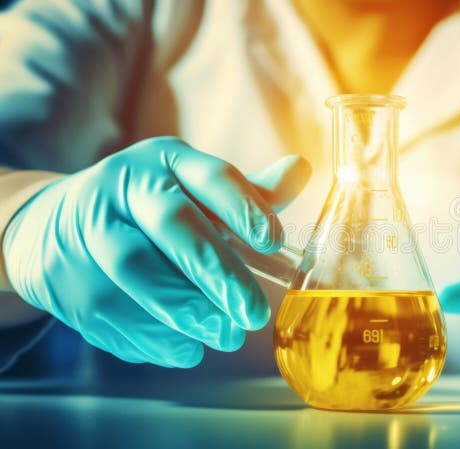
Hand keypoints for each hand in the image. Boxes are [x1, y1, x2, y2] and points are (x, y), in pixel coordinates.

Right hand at [2, 137, 310, 367]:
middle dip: (215, 270)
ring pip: (135, 269)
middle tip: (254, 312)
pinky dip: (154, 336)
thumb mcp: (197, 192)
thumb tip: (302, 169)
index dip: (243, 207)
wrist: (60, 227)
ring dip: (185, 308)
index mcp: (166, 160)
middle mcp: (124, 186)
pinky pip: (112, 310)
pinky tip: (187, 349)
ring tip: (225, 335)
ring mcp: (89, 230)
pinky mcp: (68, 277)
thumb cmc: (152, 209)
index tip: (274, 241)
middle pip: (171, 223)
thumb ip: (250, 192)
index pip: (209, 176)